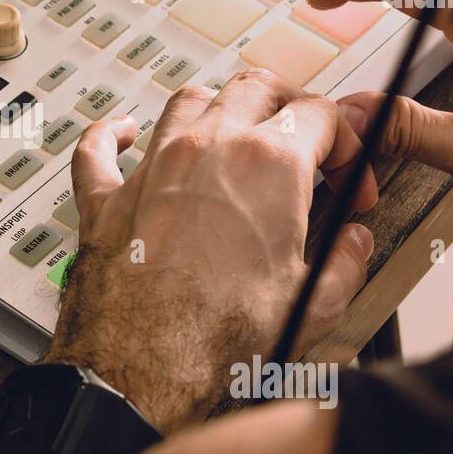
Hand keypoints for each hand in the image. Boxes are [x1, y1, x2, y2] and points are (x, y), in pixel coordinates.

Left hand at [45, 71, 377, 431]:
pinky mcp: (106, 197)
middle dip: (286, 106)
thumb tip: (352, 246)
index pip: (321, 114)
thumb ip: (345, 263)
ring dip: (215, 108)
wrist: (141, 366)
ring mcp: (152, 167)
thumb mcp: (311, 304)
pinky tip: (123, 133)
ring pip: (187, 100)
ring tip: (228, 132)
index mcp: (268, 164)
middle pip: (255, 88)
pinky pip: (100, 146)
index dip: (345, 144)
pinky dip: (113, 135)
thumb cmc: (217, 335)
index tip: (345, 180)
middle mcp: (207, 149)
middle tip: (299, 142)